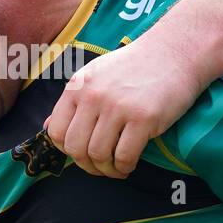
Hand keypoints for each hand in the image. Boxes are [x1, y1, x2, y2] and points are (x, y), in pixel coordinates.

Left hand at [45, 34, 202, 177]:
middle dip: (87, 165)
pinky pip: (124, 156)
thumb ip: (73, 101)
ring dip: (107, 170)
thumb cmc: (136, 66)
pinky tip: (129, 165)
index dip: (66, 151)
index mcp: (78, 86)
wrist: (175, 52)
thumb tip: (47, 127)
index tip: (81, 154)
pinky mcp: (143, 118)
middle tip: (100, 168)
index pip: (56, 131)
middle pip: (75, 148)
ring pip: (99, 155)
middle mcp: (93, 96)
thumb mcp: (97, 75)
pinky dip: (124, 167)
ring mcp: (118, 107)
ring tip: (116, 169)